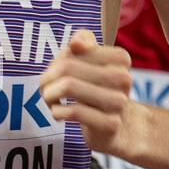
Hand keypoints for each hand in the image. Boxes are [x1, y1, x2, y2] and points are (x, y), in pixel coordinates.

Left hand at [40, 29, 133, 154]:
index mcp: (120, 58)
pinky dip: (57, 111)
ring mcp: (118, 102)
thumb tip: (76, 43)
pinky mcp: (110, 124)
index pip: (75, 48)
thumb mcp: (90, 61)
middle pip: (67, 67)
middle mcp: (123, 78)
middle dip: (48, 77)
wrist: (114, 127)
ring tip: (49, 99)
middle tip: (45, 87)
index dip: (58, 59)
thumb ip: (83, 41)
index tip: (57, 70)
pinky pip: (74, 111)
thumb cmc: (96, 89)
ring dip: (49, 94)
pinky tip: (58, 113)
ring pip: (69, 86)